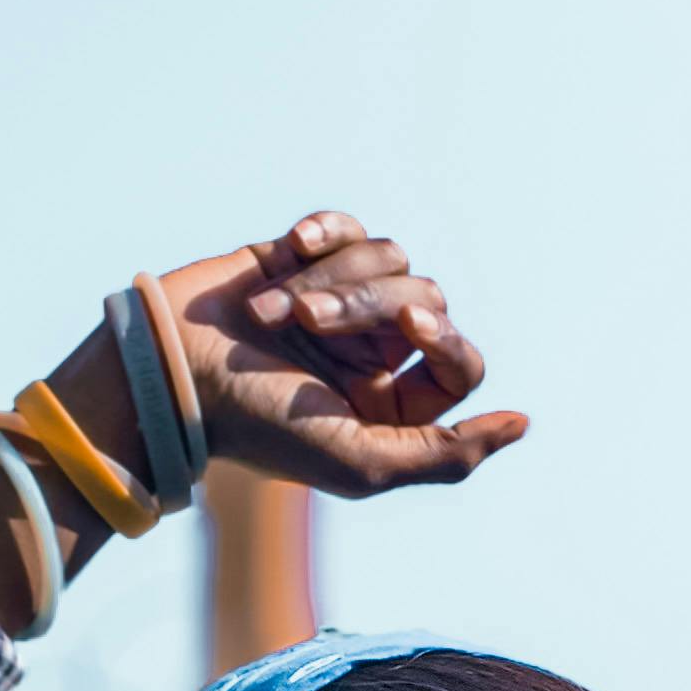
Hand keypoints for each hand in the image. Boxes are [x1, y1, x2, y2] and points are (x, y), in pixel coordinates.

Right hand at [0, 208, 523, 635]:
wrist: (169, 371)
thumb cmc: (260, 427)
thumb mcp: (361, 464)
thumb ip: (446, 455)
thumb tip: (521, 424)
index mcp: (394, 406)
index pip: (462, 360)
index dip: (447, 339)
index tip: (411, 329)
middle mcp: (376, 353)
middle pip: (427, 299)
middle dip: (367, 305)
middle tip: (307, 324)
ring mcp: (341, 302)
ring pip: (389, 259)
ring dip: (331, 279)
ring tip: (276, 309)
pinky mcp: (303, 257)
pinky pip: (347, 226)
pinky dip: (324, 232)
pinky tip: (290, 245)